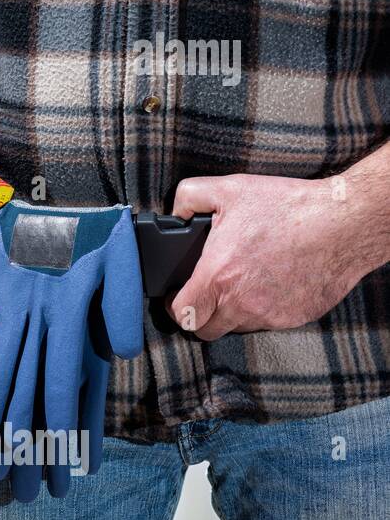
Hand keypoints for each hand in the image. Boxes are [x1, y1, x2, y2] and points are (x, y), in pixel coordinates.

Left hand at [167, 173, 375, 339]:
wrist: (344, 223)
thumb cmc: (289, 207)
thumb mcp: (229, 189)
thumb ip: (189, 197)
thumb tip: (175, 212)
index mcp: (218, 276)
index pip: (183, 315)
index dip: (174, 308)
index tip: (177, 298)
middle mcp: (241, 303)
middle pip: (206, 330)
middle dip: (200, 317)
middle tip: (203, 297)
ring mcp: (269, 314)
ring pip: (237, 327)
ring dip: (232, 313)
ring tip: (239, 285)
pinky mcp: (294, 317)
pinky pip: (268, 322)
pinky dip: (262, 309)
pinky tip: (268, 284)